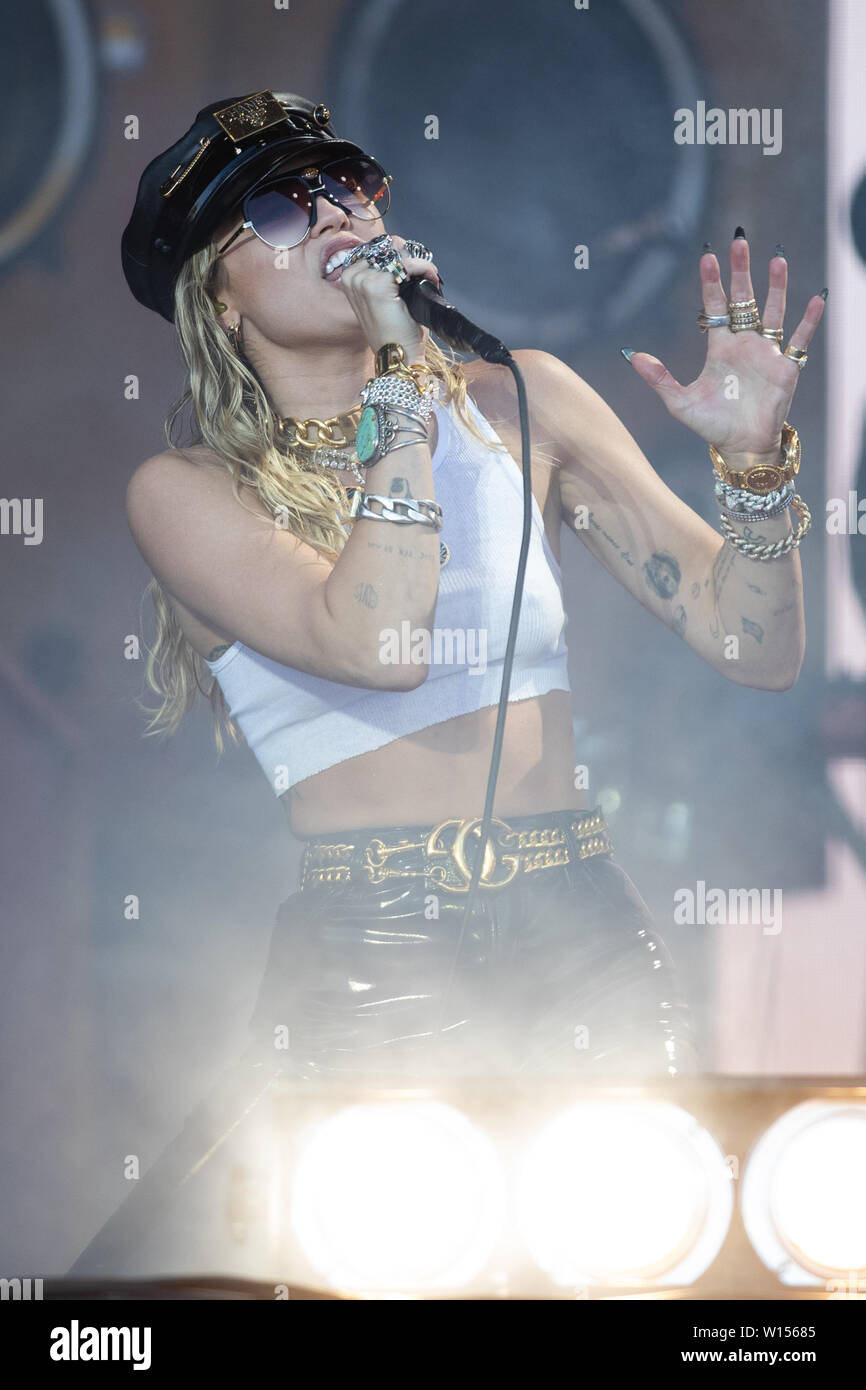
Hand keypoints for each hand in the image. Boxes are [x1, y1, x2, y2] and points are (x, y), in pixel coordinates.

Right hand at [338, 233, 441, 362]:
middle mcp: (352, 278)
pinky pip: (406, 264)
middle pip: (386, 248)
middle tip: (426, 272)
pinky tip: (430, 278)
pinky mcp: (377, 286)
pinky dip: (423, 268)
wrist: (398, 358)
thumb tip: (406, 250)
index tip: (417, 266)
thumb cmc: (395, 333)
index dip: (400, 254)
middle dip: (410, 256)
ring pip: (397, 255)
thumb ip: (388, 274)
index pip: (377, 249)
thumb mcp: (387, 299)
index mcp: (350, 279)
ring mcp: (362, 281)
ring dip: (419, 263)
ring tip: (429, 277)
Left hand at [622, 233, 825, 465]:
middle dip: (741, 272)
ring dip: (776, 287)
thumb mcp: (679, 401)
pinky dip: (808, 321)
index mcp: (720, 346)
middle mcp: (744, 343)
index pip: (714, 306)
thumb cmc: (711, 424)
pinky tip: (815, 299)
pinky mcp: (786, 367)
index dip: (711, 283)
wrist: (740, 446)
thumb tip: (631, 356)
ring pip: (773, 312)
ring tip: (777, 260)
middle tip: (739, 241)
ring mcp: (766, 352)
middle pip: (744, 299)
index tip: (707, 258)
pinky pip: (800, 340)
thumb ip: (658, 378)